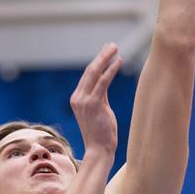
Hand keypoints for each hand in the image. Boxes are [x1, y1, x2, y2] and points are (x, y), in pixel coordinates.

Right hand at [70, 43, 123, 159]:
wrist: (99, 150)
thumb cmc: (102, 132)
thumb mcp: (100, 110)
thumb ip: (100, 94)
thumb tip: (106, 78)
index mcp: (76, 99)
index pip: (87, 75)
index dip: (98, 61)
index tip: (106, 50)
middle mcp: (77, 98)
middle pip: (89, 71)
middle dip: (101, 56)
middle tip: (112, 44)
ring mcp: (84, 101)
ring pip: (94, 73)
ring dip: (105, 58)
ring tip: (115, 48)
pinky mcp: (93, 104)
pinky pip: (103, 82)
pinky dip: (110, 70)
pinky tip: (118, 61)